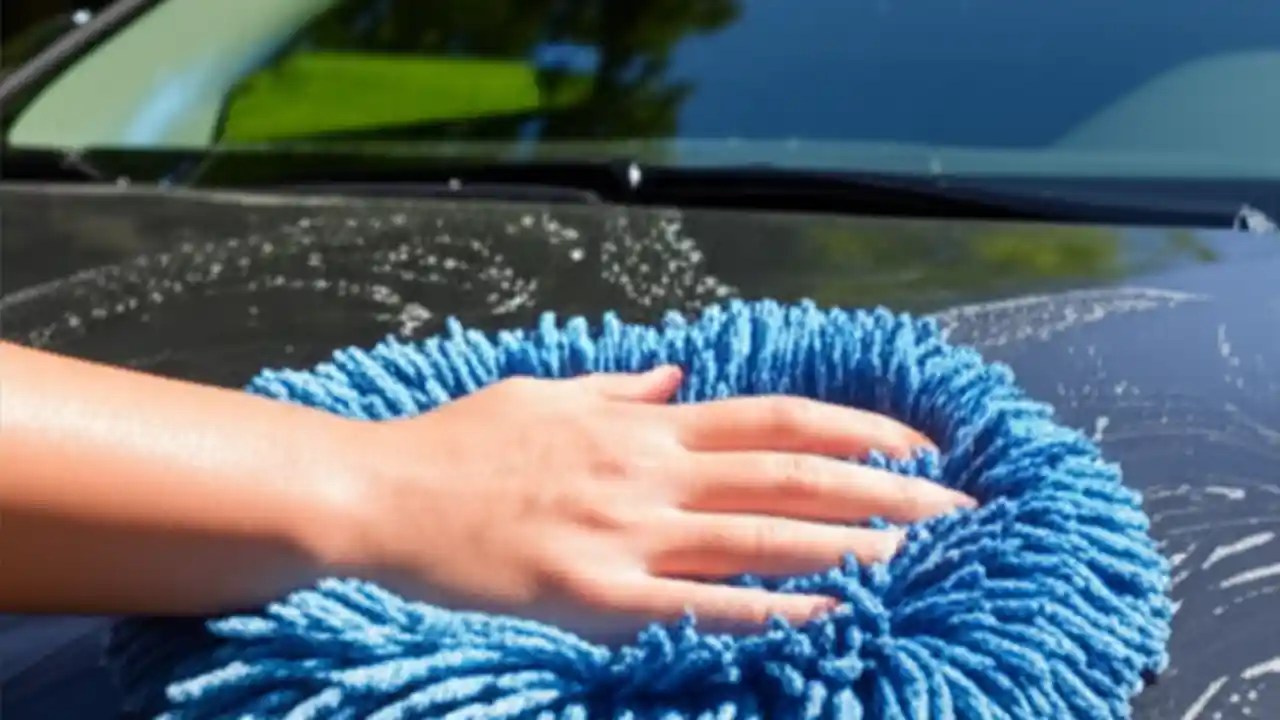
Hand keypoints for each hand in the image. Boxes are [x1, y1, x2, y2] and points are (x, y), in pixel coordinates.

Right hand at [332, 366, 972, 640]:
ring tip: (920, 557)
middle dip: (883, 491)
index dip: (856, 425)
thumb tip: (674, 377)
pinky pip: (697, 605)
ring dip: (848, 545)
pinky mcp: (595, 593)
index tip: (918, 441)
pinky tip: (826, 618)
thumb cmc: (458, 443)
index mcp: (643, 423)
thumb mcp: (544, 393)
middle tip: (958, 508)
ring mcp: (627, 532)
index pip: (775, 415)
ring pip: (760, 536)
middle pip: (790, 474)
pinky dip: (768, 611)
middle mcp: (650, 470)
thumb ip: (618, 388)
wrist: (381, 494)